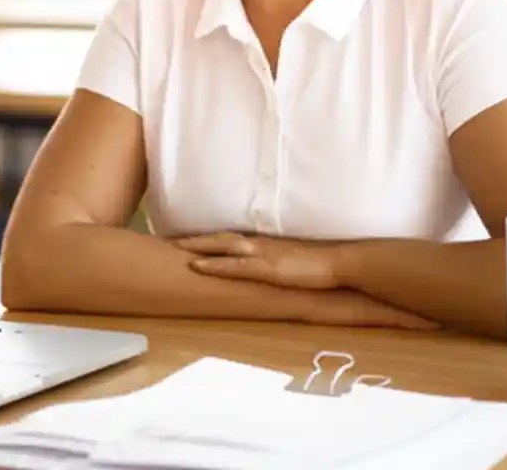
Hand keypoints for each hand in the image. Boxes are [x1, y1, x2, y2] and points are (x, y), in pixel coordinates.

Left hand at [177, 232, 342, 289]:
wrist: (338, 264)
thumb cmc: (318, 265)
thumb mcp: (290, 260)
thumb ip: (274, 261)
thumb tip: (263, 267)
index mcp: (264, 243)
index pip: (230, 237)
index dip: (207, 238)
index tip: (186, 239)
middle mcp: (259, 244)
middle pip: (219, 237)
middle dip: (193, 239)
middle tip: (168, 240)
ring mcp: (261, 255)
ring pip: (221, 246)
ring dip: (196, 246)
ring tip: (173, 248)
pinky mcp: (267, 269)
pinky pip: (235, 266)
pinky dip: (213, 264)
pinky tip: (196, 266)